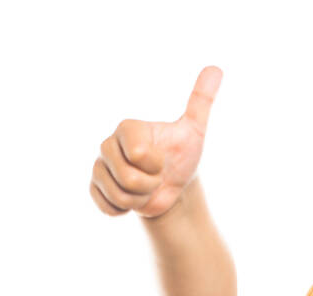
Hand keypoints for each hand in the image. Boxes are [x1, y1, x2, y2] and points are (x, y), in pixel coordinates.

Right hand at [91, 65, 222, 218]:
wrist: (172, 187)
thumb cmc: (181, 156)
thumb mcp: (194, 131)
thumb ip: (201, 100)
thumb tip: (216, 68)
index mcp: (127, 128)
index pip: (138, 153)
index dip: (155, 164)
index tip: (162, 160)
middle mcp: (108, 144)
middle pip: (129, 179)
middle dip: (150, 185)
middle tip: (156, 177)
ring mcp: (99, 167)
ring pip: (119, 195)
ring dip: (140, 199)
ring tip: (145, 188)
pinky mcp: (95, 188)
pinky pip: (107, 206)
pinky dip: (124, 210)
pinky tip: (132, 200)